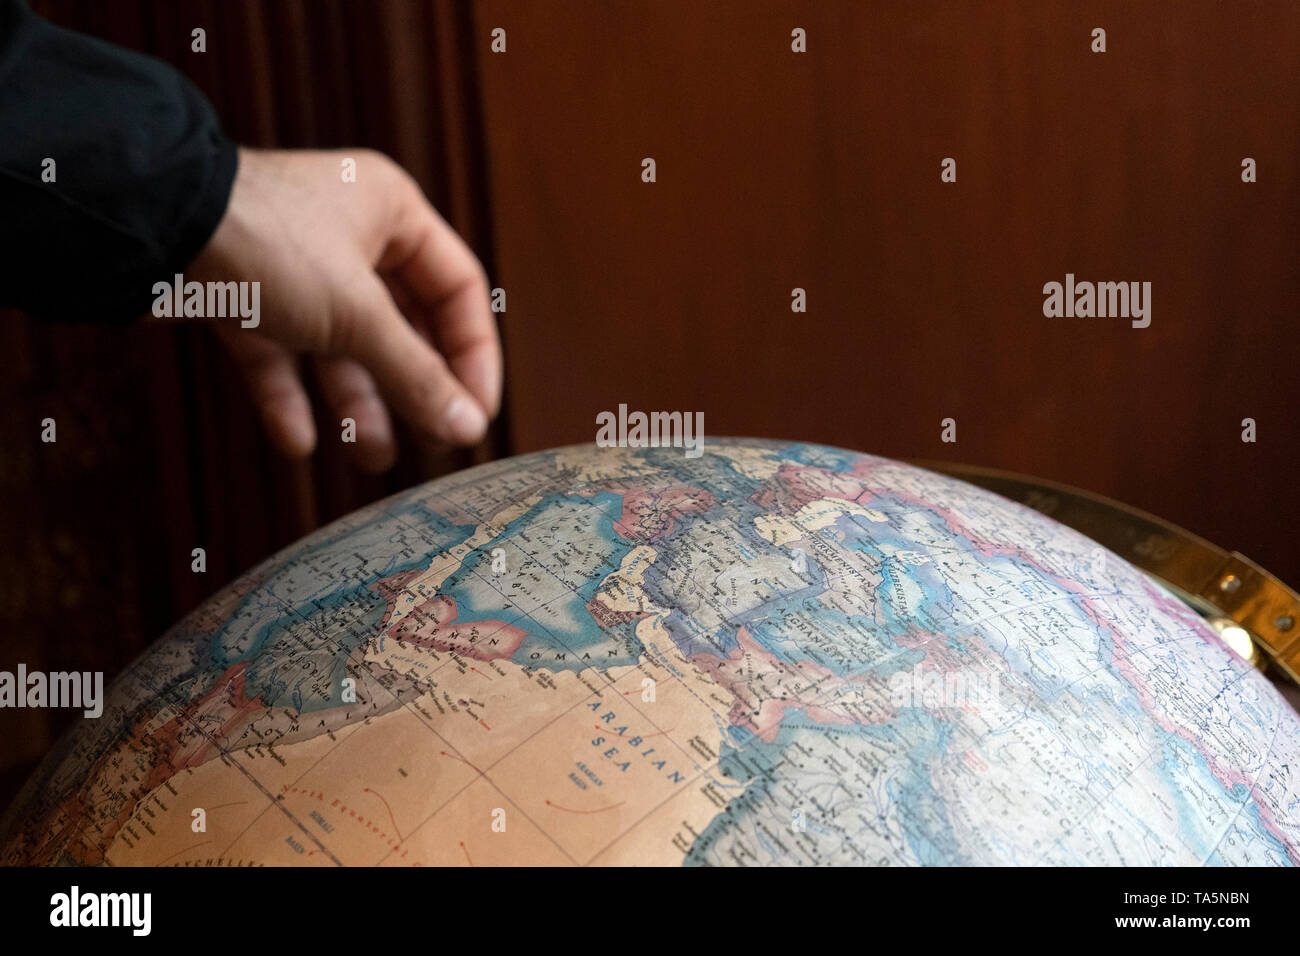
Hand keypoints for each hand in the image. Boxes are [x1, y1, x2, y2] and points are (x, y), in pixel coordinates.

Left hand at [186, 147, 500, 471]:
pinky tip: (298, 443)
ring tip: (371, 460)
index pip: (458, 290)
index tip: (476, 414)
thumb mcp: (357, 315)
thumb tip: (468, 428)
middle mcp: (350, 235)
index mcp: (392, 213)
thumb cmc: (265, 243)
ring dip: (356, 405)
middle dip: (412, 389)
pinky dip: (291, 399)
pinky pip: (281, 355)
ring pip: (342, 347)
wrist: (146, 226)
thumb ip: (415, 375)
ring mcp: (295, 267)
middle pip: (402, 326)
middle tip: (432, 444)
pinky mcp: (243, 296)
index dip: (474, 355)